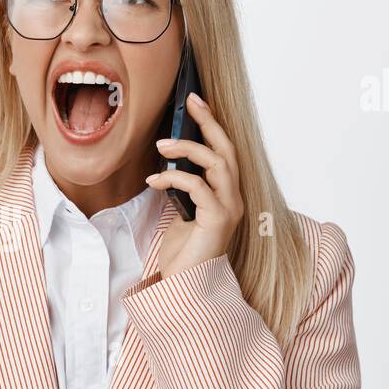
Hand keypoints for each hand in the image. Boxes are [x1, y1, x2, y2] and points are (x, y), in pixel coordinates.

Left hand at [146, 93, 244, 277]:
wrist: (186, 286)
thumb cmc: (184, 253)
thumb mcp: (182, 212)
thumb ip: (182, 188)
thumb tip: (167, 163)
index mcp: (226, 194)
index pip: (224, 151)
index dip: (212, 124)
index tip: (195, 102)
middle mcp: (234, 198)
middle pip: (227, 149)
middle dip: (208, 122)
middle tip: (188, 103)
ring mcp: (229, 208)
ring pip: (217, 163)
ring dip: (187, 149)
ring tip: (160, 146)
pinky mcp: (218, 219)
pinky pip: (198, 187)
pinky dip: (174, 179)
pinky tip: (154, 181)